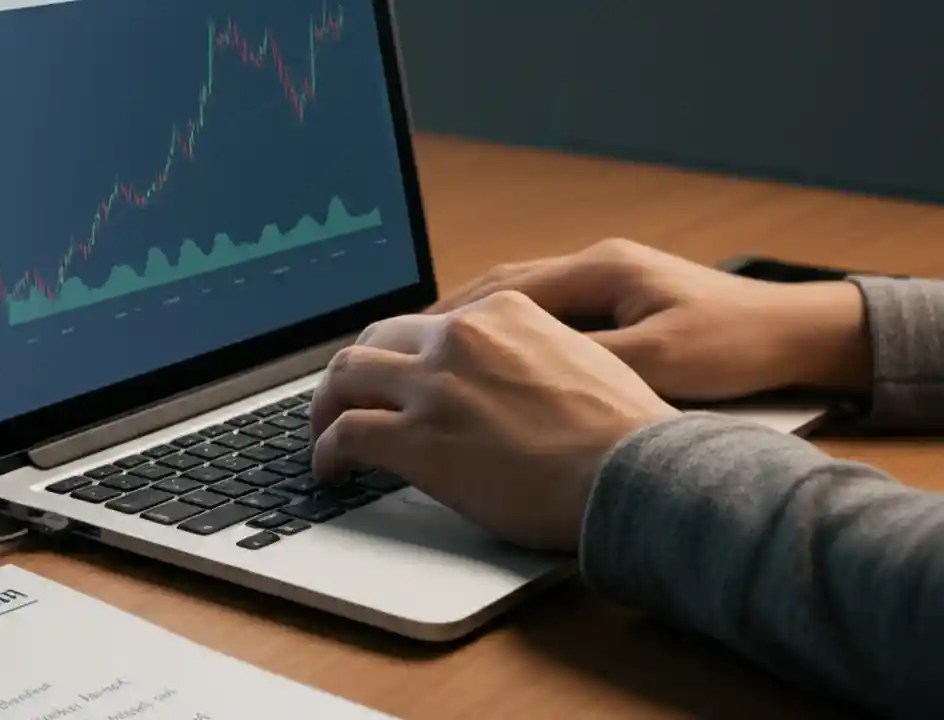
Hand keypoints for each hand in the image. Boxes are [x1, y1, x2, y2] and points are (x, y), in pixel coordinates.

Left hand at [310, 291, 678, 550]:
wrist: (635, 473)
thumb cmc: (624, 434)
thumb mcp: (581, 362)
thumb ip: (530, 357)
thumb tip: (508, 384)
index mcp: (502, 312)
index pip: (425, 322)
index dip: (396, 353)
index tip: (388, 378)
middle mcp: (461, 336)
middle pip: (374, 341)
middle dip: (350, 375)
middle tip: (343, 404)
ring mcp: (435, 385)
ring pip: (345, 378)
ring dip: (324, 408)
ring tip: (322, 437)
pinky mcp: (418, 438)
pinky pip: (345, 435)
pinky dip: (326, 452)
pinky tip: (331, 472)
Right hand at [434, 239, 871, 400]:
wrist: (793, 334)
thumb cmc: (734, 344)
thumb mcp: (659, 360)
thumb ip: (588, 362)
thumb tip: (519, 375)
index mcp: (600, 270)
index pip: (504, 289)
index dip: (450, 319)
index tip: (407, 344)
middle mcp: (595, 265)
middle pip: (499, 286)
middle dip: (446, 317)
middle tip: (398, 348)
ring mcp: (605, 279)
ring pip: (517, 296)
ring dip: (471, 323)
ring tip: (428, 354)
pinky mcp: (617, 300)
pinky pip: (543, 310)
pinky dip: (506, 330)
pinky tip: (489, 360)